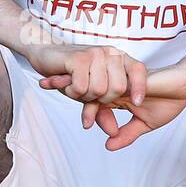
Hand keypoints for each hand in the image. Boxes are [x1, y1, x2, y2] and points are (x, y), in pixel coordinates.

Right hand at [30, 43, 147, 128]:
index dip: (139, 88)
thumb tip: (113, 133)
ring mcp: (95, 53)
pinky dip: (72, 92)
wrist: (46, 59)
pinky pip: (82, 87)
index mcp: (118, 59)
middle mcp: (110, 53)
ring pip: (99, 90)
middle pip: (117, 88)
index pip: (138, 71)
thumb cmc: (72, 75)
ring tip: (74, 86)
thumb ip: (104, 112)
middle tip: (86, 94)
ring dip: (83, 96)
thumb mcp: (91, 94)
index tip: (137, 103)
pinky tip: (65, 82)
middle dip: (100, 100)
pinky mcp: (79, 58)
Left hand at [42, 60, 185, 150]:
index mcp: (118, 95)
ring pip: (93, 82)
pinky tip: (81, 90)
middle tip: (43, 82)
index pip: (92, 98)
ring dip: (72, 82)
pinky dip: (96, 89)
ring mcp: (123, 80)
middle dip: (64, 84)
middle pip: (87, 86)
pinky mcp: (132, 77)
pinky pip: (111, 83)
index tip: (58, 98)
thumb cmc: (170, 102)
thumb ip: (126, 134)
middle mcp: (117, 85)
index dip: (76, 100)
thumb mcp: (144, 124)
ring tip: (52, 82)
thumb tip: (108, 146)